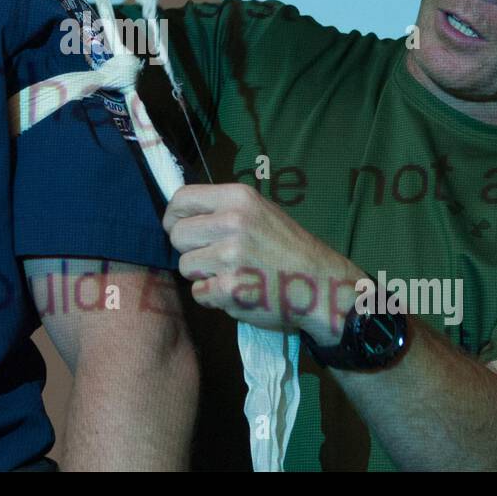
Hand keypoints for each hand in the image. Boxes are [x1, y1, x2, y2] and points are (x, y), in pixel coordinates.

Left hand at [164, 184, 364, 341]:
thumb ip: (223, 209)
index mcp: (239, 198)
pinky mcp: (230, 288)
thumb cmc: (288, 249)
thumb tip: (180, 214)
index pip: (181, 199)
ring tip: (231, 274)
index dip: (174, 217)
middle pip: (177, 235)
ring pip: (185, 266)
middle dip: (189, 250)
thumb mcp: (260, 211)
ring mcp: (230, 255)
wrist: (322, 286)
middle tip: (214, 258)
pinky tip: (238, 291)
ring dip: (202, 275)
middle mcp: (233, 221)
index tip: (180, 229)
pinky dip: (213, 297)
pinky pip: (198, 293)